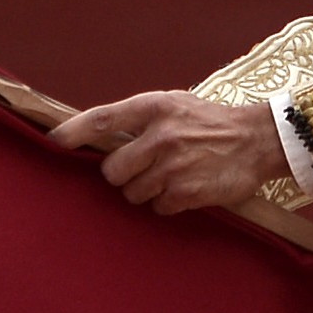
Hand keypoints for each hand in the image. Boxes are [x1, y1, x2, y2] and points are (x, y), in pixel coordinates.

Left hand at [50, 91, 290, 213]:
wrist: (259, 140)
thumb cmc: (209, 122)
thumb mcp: (174, 105)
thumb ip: (138, 118)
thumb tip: (94, 135)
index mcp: (155, 107)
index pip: (102, 119)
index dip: (73, 132)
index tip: (53, 141)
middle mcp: (161, 135)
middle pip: (112, 170)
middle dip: (122, 175)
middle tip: (143, 168)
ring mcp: (174, 166)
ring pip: (132, 193)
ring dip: (146, 190)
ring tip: (171, 175)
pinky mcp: (186, 192)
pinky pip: (157, 207)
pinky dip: (167, 202)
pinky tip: (185, 187)